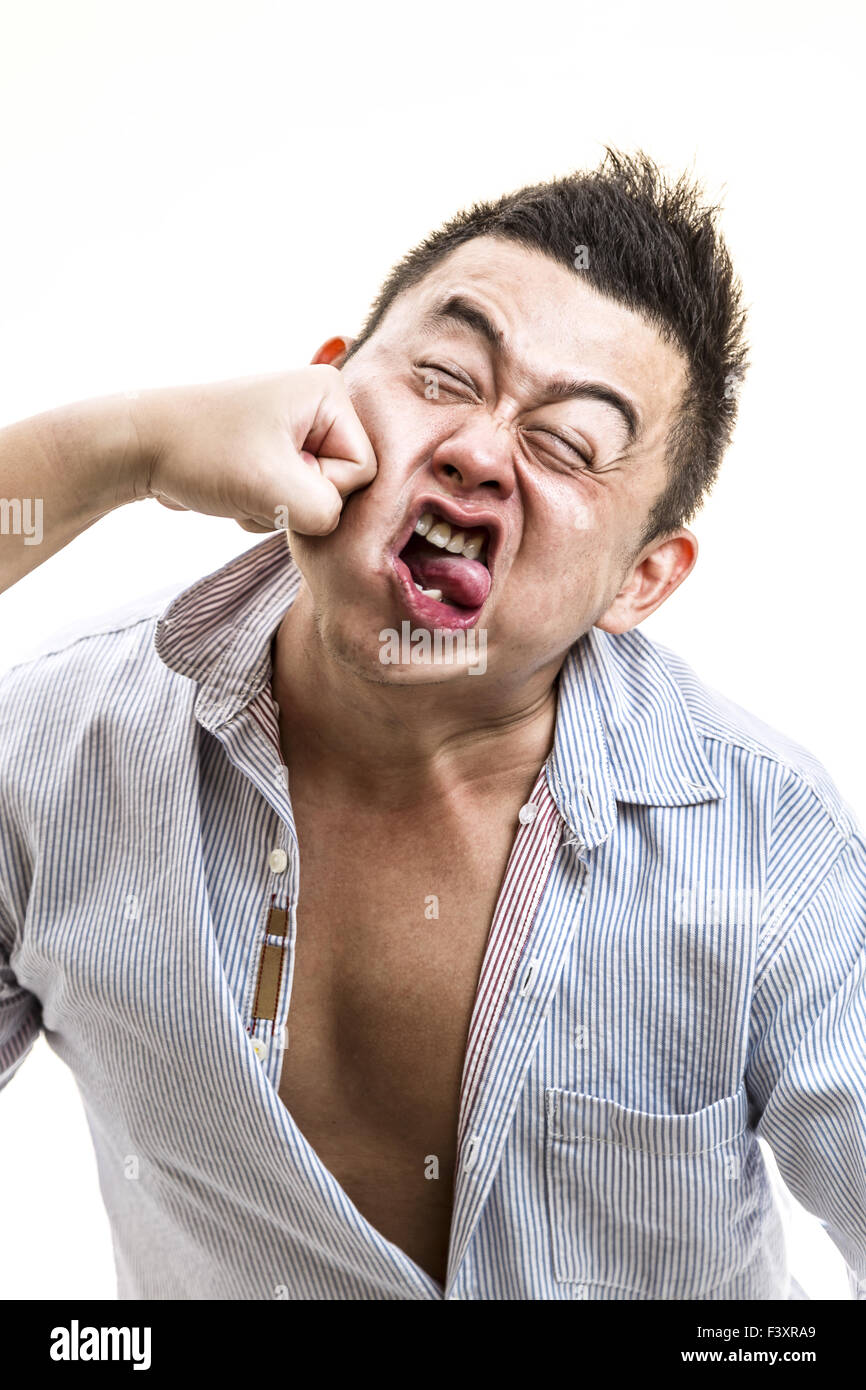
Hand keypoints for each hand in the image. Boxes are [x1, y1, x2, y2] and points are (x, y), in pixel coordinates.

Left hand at [130, 365, 376, 535]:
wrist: (142, 446)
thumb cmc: (200, 452)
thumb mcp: (271, 486)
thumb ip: (324, 512)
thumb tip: (334, 524)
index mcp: (330, 392)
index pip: (363, 469)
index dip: (322, 487)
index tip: (276, 474)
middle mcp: (320, 405)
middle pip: (342, 486)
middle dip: (297, 500)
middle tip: (255, 482)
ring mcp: (298, 429)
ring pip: (317, 499)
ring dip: (276, 507)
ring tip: (241, 484)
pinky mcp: (278, 452)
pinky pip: (294, 500)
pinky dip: (263, 507)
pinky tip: (235, 488)